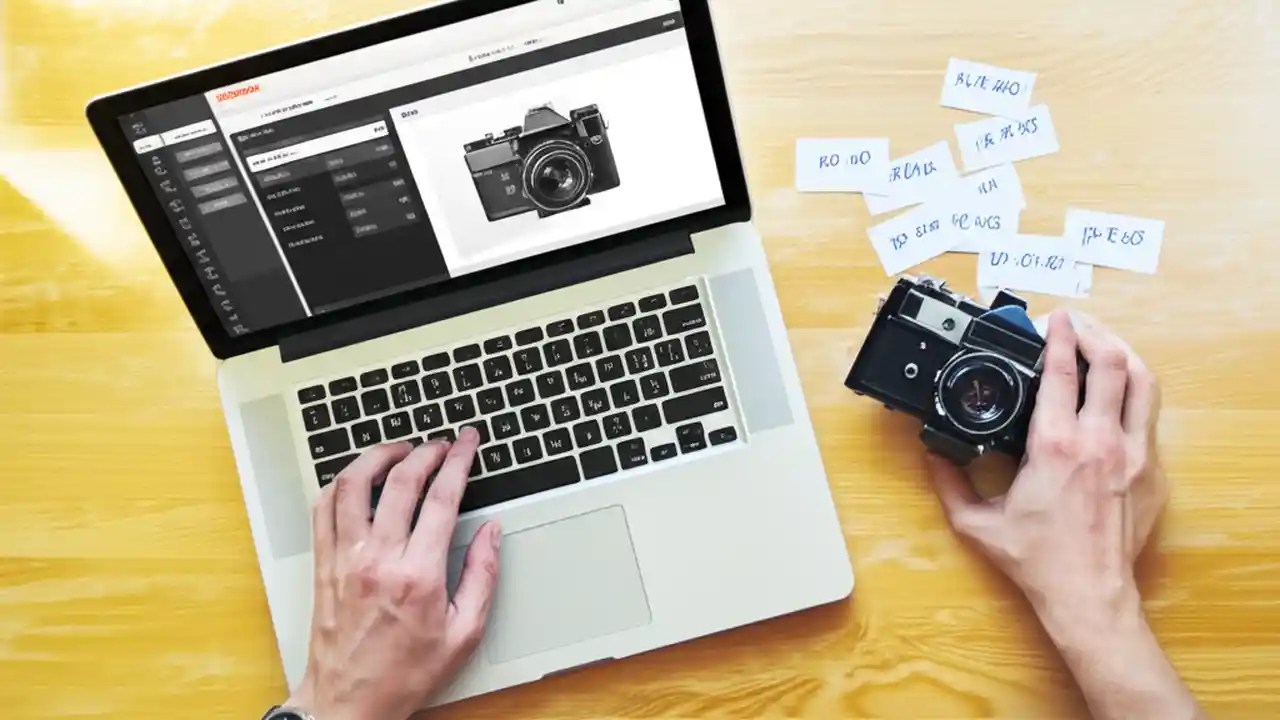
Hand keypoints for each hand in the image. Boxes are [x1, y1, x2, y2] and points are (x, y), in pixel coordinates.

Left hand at [286, 429, 500, 719]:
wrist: (349, 704)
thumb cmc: (405, 674)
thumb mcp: (464, 633)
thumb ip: (482, 576)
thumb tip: (492, 533)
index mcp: (419, 575)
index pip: (443, 498)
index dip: (459, 461)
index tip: (468, 444)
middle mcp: (378, 560)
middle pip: (400, 481)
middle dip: (426, 451)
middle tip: (441, 443)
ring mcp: (344, 559)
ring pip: (353, 484)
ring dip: (377, 456)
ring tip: (399, 450)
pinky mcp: (323, 565)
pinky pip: (323, 508)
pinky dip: (341, 483)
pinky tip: (357, 479)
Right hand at [925, 309, 1166, 626]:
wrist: (1089, 594)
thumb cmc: (1038, 561)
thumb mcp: (976, 522)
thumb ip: (949, 481)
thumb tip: (933, 454)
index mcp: (1055, 445)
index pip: (1062, 371)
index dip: (1057, 335)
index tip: (1051, 319)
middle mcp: (1100, 441)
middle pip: (1111, 362)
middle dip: (1094, 332)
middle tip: (1076, 325)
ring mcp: (1134, 454)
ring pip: (1142, 381)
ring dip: (1123, 354)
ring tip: (1103, 345)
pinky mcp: (1153, 471)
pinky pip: (1149, 416)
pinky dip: (1134, 392)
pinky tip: (1117, 393)